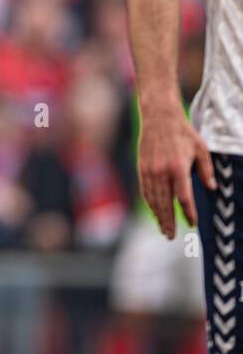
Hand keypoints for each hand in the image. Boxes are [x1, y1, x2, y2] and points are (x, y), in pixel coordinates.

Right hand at [138, 107, 210, 238]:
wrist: (158, 117)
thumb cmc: (183, 132)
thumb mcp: (201, 148)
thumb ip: (207, 170)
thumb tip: (211, 188)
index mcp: (178, 168)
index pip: (183, 197)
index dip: (188, 213)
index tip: (192, 223)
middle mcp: (161, 172)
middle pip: (165, 203)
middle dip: (169, 221)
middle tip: (171, 236)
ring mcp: (149, 170)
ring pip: (153, 199)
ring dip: (158, 216)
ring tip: (163, 229)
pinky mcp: (141, 168)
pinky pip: (145, 191)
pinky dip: (150, 204)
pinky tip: (155, 212)